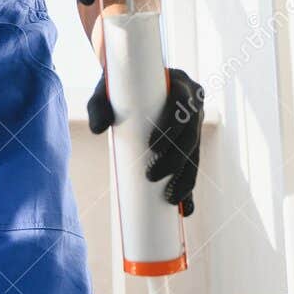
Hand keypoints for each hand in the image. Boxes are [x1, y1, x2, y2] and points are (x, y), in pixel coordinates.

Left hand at [88, 68, 203, 215]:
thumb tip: (98, 129)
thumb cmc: (119, 88)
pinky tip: (185, 208)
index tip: (153, 146)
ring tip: (169, 198)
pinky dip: (189, 187)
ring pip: (194, 154)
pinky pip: (193, 166)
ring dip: (185, 178)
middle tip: (150, 175)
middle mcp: (193, 106)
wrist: (131, 87)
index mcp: (180, 85)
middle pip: (190, 135)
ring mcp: (195, 126)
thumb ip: (98, 107)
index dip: (172, 125)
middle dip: (175, 160)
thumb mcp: (105, 93)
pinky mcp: (190, 143)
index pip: (182, 103)